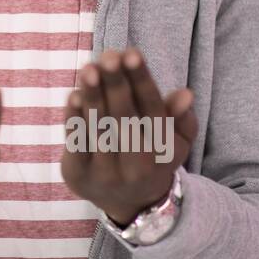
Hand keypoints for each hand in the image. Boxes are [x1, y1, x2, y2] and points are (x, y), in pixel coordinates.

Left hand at [60, 48, 198, 225]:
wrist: (130, 205)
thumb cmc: (152, 158)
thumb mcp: (174, 142)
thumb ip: (181, 119)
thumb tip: (186, 93)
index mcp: (161, 148)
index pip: (152, 109)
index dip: (141, 80)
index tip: (131, 53)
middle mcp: (136, 162)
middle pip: (124, 116)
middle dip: (115, 84)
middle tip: (107, 56)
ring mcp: (106, 171)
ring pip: (99, 128)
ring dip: (92, 97)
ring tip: (88, 69)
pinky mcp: (79, 175)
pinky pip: (76, 144)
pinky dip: (73, 119)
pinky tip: (73, 96)